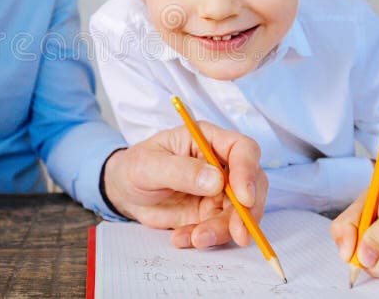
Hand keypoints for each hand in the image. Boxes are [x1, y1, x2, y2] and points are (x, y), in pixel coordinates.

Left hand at [103, 121, 266, 248]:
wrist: (125, 192)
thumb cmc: (135, 167)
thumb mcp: (148, 165)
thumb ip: (180, 171)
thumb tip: (216, 180)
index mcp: (208, 139)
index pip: (242, 149)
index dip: (248, 172)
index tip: (243, 198)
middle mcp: (220, 164)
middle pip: (253, 184)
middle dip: (248, 212)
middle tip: (238, 234)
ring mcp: (219, 191)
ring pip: (240, 212)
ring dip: (224, 230)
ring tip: (196, 239)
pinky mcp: (212, 214)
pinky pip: (221, 229)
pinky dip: (206, 238)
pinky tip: (182, 238)